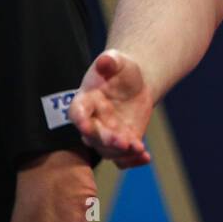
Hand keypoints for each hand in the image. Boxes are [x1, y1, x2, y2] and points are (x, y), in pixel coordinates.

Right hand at [69, 49, 153, 167]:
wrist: (135, 84)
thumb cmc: (120, 71)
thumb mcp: (117, 61)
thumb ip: (109, 61)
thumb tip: (104, 61)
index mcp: (85, 102)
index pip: (77, 113)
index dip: (80, 121)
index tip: (85, 127)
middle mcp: (92, 122)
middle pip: (93, 137)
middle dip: (106, 140)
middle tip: (123, 142)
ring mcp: (106, 135)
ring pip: (108, 151)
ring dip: (122, 153)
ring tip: (139, 149)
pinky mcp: (122, 142)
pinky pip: (123, 158)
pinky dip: (133, 160)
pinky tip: (146, 158)